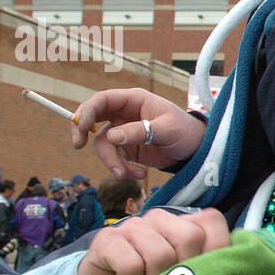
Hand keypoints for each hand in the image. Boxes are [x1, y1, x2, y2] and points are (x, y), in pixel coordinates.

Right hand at [71, 88, 206, 179]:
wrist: (196, 150)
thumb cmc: (185, 131)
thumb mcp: (167, 129)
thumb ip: (140, 131)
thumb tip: (111, 136)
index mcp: (134, 100)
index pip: (102, 100)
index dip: (87, 111)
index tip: (81, 129)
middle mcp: (124, 114)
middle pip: (92, 119)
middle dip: (83, 132)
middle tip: (78, 145)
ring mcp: (124, 132)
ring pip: (103, 146)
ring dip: (113, 162)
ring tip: (131, 174)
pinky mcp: (127, 149)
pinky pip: (115, 159)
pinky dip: (123, 170)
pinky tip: (140, 174)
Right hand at [77, 208, 230, 274]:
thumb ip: (210, 266)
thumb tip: (237, 267)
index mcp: (184, 223)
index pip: (212, 220)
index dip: (214, 249)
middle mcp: (160, 218)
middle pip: (190, 237)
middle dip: (182, 271)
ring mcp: (133, 225)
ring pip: (160, 254)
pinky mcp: (108, 239)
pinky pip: (131, 264)